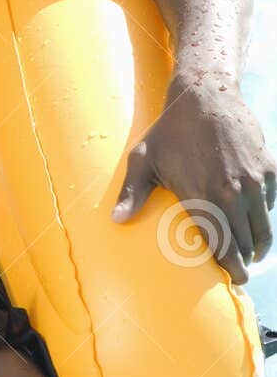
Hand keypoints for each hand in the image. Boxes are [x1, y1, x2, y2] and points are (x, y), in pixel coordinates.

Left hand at [111, 82, 275, 284]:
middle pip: (245, 243)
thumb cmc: (170, 130)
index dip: (231, 268)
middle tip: (240, 272)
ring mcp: (255, 182)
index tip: (234, 280)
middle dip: (244, 261)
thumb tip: (116, 221)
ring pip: (262, 228)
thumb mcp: (144, 159)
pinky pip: (269, 204)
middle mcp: (233, 194)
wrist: (206, 95)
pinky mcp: (269, 169)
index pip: (223, 247)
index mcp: (203, 198)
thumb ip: (132, 193)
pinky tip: (253, 220)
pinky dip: (263, 216)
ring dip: (258, 245)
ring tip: (251, 254)